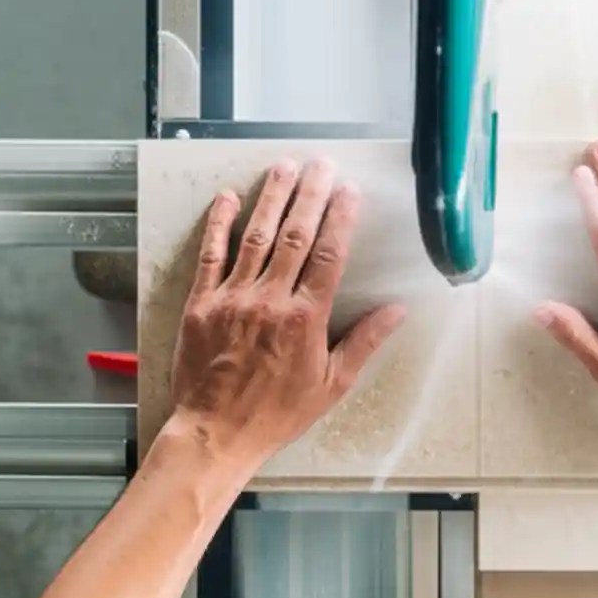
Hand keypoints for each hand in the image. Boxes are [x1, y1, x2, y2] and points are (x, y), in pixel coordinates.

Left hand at [164, 159, 405, 469]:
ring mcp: (233, 298)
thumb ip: (364, 342)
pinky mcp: (201, 304)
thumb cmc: (277, 414)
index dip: (341, 218)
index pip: (329, 255)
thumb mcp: (332, 385)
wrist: (217, 433)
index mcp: (305, 318)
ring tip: (284, 167)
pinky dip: (219, 224)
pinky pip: (210, 255)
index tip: (350, 190)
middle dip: (310, 194)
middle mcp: (270, 300)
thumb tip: (397, 311)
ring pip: (256, 236)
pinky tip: (228, 197)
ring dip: (271, 197)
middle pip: (294, 234)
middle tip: (321, 163)